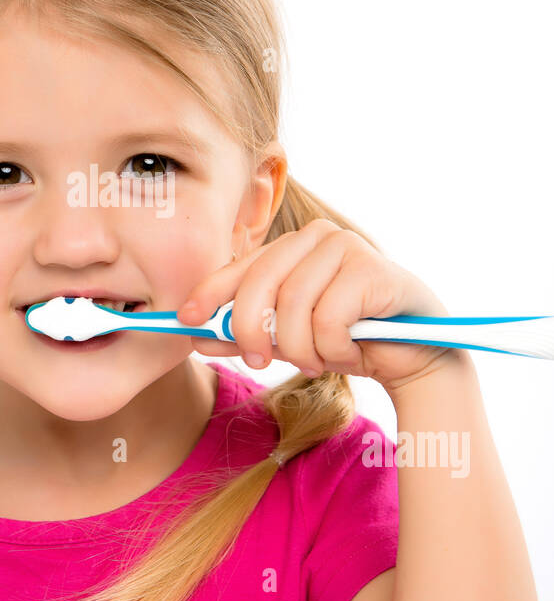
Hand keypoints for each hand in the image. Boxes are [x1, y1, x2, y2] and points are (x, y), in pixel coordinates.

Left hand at [177, 218, 457, 394]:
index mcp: (292, 247)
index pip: (240, 267)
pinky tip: (348, 353)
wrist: (415, 354)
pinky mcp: (371, 268)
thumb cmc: (349, 341)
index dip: (209, 294)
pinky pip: (327, 320)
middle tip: (259, 363)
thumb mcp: (289, 340)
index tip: (186, 321)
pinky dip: (331, 348)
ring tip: (321, 360)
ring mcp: (345, 246)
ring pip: (292, 308)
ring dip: (301, 349)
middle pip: (259, 286)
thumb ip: (245, 335)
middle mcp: (316, 237)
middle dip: (251, 332)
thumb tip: (197, 337)